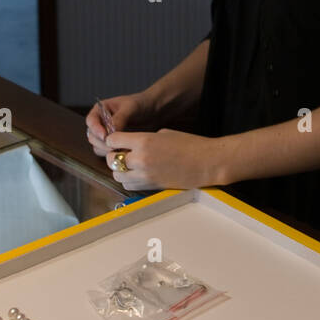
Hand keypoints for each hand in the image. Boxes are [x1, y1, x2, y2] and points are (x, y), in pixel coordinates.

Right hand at [85, 92, 156, 156]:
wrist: (152, 110)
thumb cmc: (140, 103)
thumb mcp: (130, 108)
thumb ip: (119, 118)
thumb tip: (109, 133)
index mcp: (100, 110)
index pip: (91, 121)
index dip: (95, 129)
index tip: (105, 136)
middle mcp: (100, 122)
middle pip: (92, 136)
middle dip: (101, 142)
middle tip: (114, 147)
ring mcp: (105, 134)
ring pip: (98, 146)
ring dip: (106, 150)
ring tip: (120, 149)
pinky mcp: (112, 143)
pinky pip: (106, 151)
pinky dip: (112, 153)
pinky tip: (124, 152)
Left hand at [102, 128, 224, 191]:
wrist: (207, 162)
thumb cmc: (190, 144)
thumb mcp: (164, 133)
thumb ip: (143, 139)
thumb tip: (131, 145)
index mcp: (144, 141)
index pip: (113, 140)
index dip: (112, 139)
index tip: (116, 139)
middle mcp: (141, 159)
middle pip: (112, 160)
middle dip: (113, 155)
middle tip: (121, 152)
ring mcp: (145, 175)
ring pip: (117, 175)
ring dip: (119, 169)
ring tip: (128, 164)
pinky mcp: (151, 186)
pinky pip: (128, 185)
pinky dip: (128, 180)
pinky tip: (136, 173)